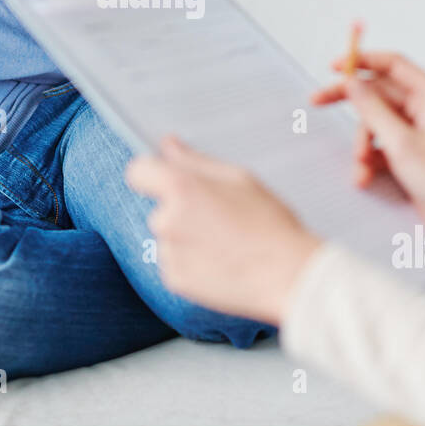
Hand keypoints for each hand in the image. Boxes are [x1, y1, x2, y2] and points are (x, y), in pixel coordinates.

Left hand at [125, 135, 324, 326]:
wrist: (287, 276)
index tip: (166, 178)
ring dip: (186, 238)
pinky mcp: (174, 280)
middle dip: (180, 210)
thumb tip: (168, 145)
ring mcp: (169, 253)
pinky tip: (220, 262)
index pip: (137, 171)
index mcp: (181, 188)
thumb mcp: (239, 179)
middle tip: (218, 217)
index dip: (152, 173)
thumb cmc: (269, 224)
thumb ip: (195, 160)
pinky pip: (174, 263)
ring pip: (168, 237)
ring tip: (224, 243)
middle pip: (159, 207)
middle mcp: (167, 220)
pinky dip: (191, 263)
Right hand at [311, 48, 424, 235]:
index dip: (361, 61)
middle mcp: (422, 109)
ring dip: (361, 144)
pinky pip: (378, 145)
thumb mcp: (400, 142)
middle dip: (350, 105)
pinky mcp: (407, 151)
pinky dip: (369, 160)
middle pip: (376, 93)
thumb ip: (371, 109)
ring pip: (373, 123)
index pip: (391, 64)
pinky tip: (365, 178)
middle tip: (318, 101)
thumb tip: (351, 82)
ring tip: (361, 166)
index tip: (334, 67)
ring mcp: (414, 131)